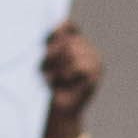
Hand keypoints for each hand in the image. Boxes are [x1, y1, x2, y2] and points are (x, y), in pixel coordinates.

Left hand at [39, 19, 101, 137]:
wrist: (56, 111)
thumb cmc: (46, 86)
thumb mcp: (43, 62)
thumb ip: (49, 46)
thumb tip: (51, 33)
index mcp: (74, 43)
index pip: (69, 26)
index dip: (58, 28)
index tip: (47, 36)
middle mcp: (87, 50)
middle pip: (68, 40)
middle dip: (52, 53)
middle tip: (45, 69)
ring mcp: (94, 61)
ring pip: (72, 51)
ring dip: (57, 65)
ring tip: (52, 78)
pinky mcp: (94, 74)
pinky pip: (79, 65)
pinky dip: (67, 74)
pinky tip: (64, 81)